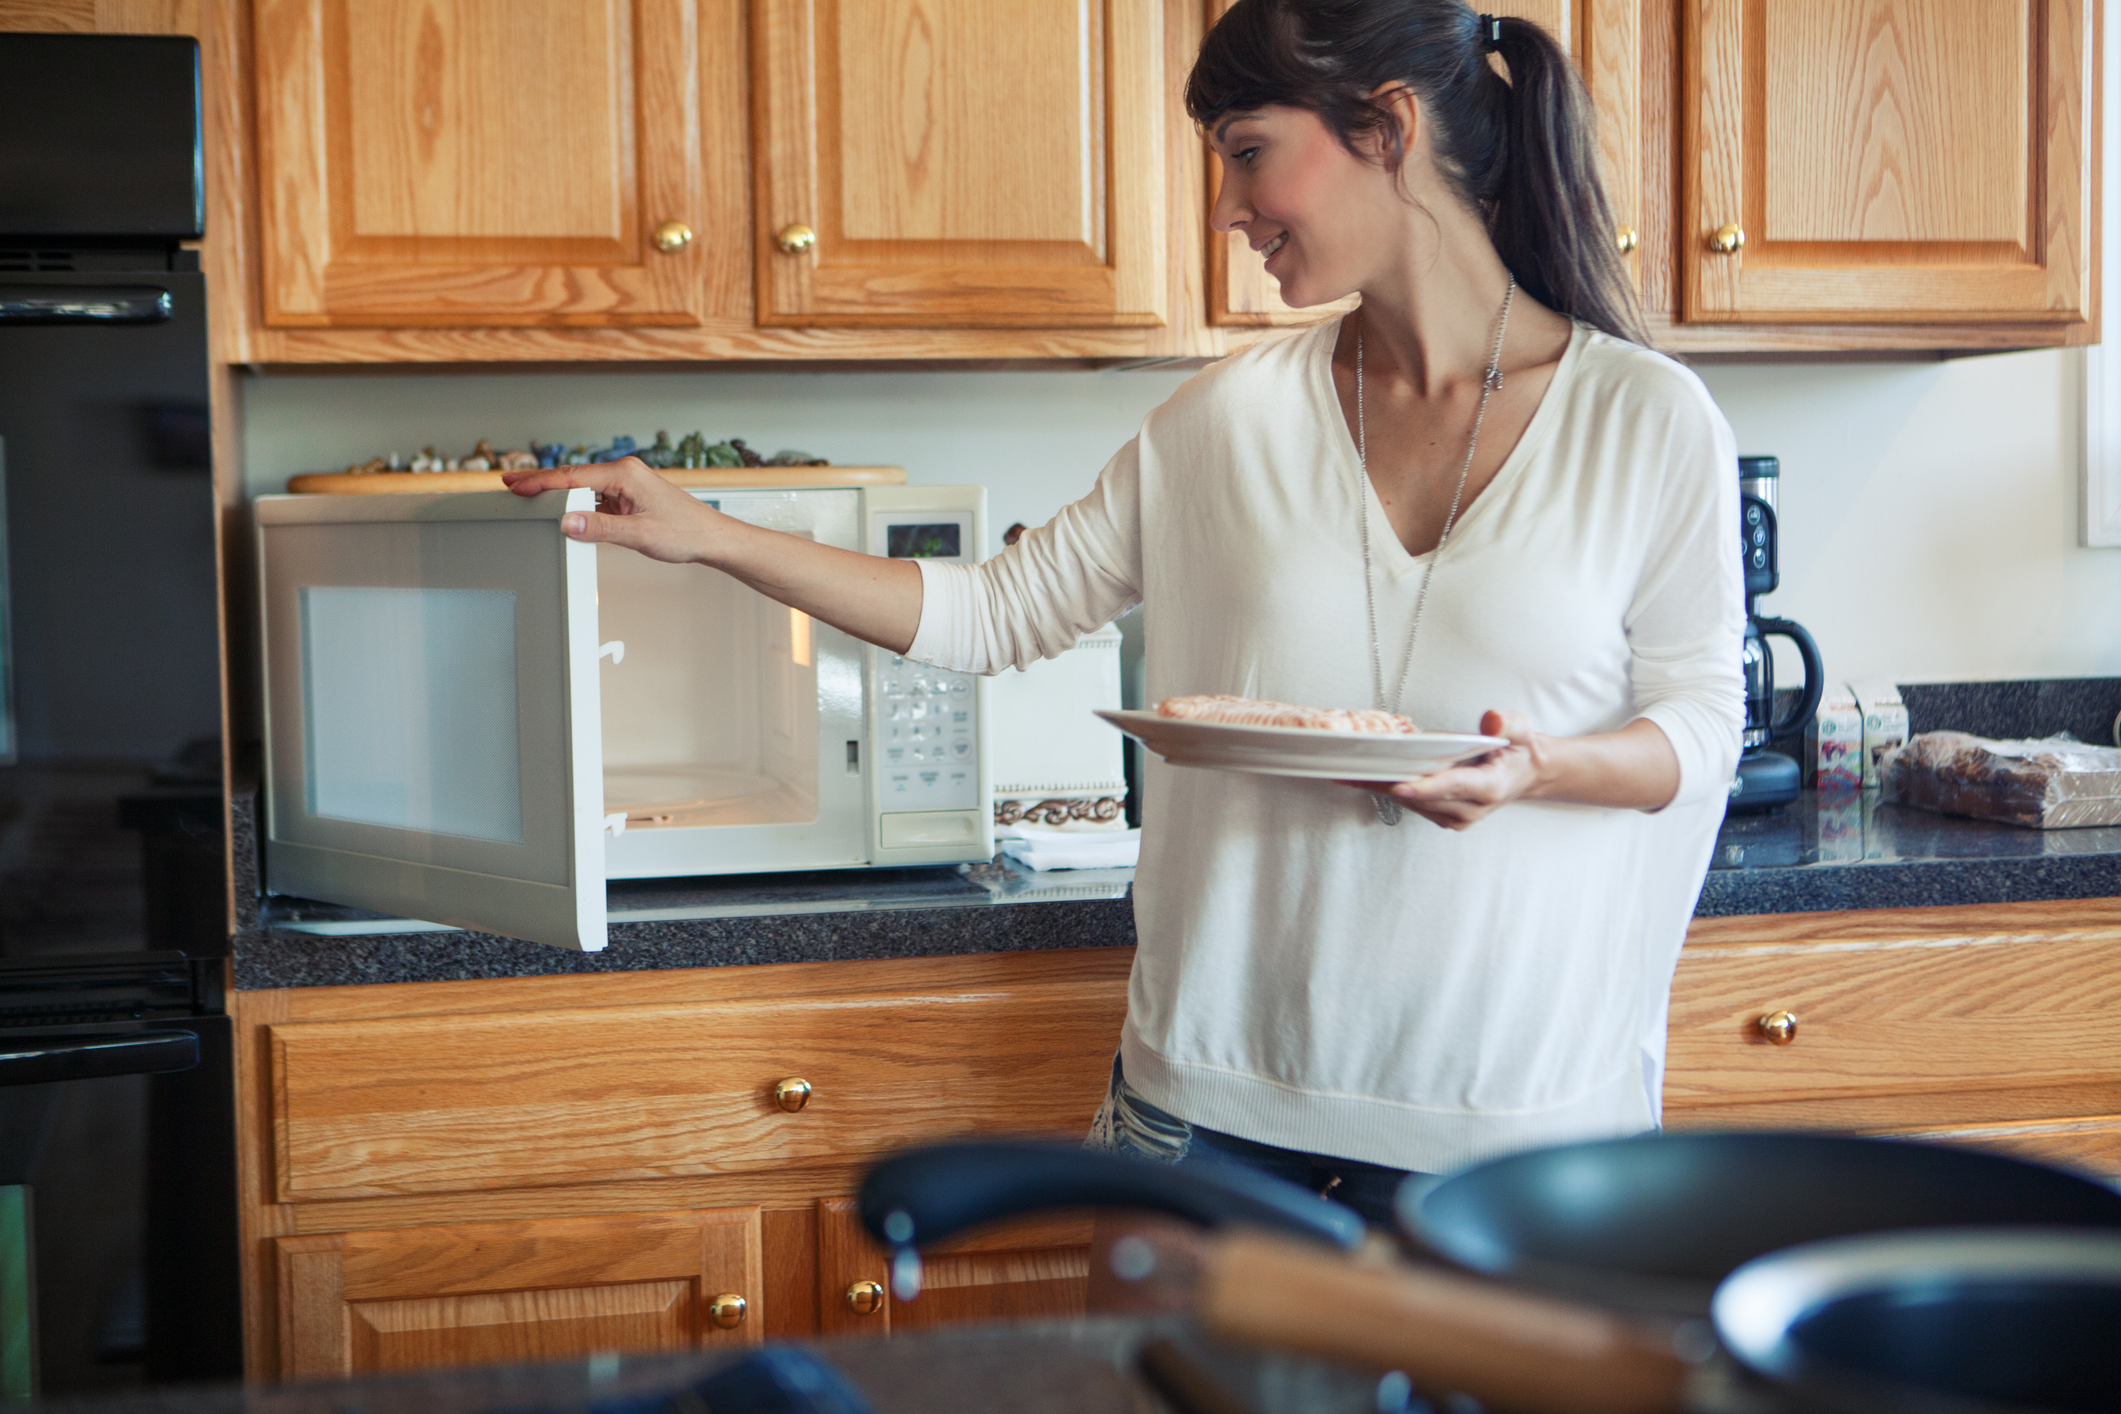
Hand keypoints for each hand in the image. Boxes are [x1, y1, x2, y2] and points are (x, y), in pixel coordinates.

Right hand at [501, 458, 725, 564]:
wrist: (711, 538)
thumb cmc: (686, 533)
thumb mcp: (639, 535)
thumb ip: (601, 529)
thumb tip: (568, 523)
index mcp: (626, 473)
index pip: (573, 476)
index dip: (541, 483)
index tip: (515, 486)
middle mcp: (625, 473)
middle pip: (573, 478)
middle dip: (542, 484)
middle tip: (510, 486)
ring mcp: (627, 485)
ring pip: (583, 489)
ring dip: (558, 496)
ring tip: (529, 501)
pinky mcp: (629, 497)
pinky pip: (596, 499)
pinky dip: (577, 506)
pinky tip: (563, 514)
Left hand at [1357, 709, 1548, 830]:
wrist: (1525, 775)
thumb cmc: (1519, 750)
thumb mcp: (1522, 730)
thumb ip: (1508, 724)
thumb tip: (1491, 720)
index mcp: (1488, 787)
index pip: (1451, 786)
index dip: (1424, 787)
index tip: (1398, 785)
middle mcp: (1470, 809)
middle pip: (1421, 797)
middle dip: (1386, 784)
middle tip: (1351, 771)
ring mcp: (1456, 817)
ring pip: (1411, 803)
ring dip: (1380, 789)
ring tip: (1346, 773)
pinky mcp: (1444, 817)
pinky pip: (1411, 805)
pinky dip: (1389, 790)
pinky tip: (1364, 778)